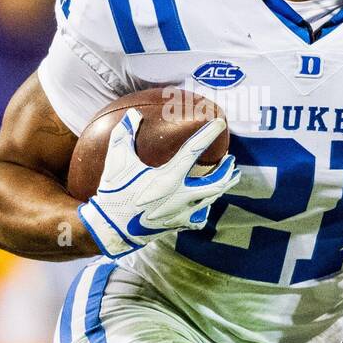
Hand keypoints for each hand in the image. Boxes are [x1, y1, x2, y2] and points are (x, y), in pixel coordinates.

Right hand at [78, 110, 240, 257]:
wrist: (111, 229)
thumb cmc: (115, 193)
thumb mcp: (117, 161)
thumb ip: (124, 134)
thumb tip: (132, 113)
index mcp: (168, 178)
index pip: (193, 151)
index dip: (208, 135)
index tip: (221, 123)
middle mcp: (180, 196)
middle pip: (215, 182)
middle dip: (226, 170)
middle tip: (231, 160)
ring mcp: (181, 212)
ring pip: (211, 199)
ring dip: (222, 186)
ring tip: (230, 176)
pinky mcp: (178, 224)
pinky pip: (200, 217)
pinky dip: (205, 208)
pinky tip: (208, 202)